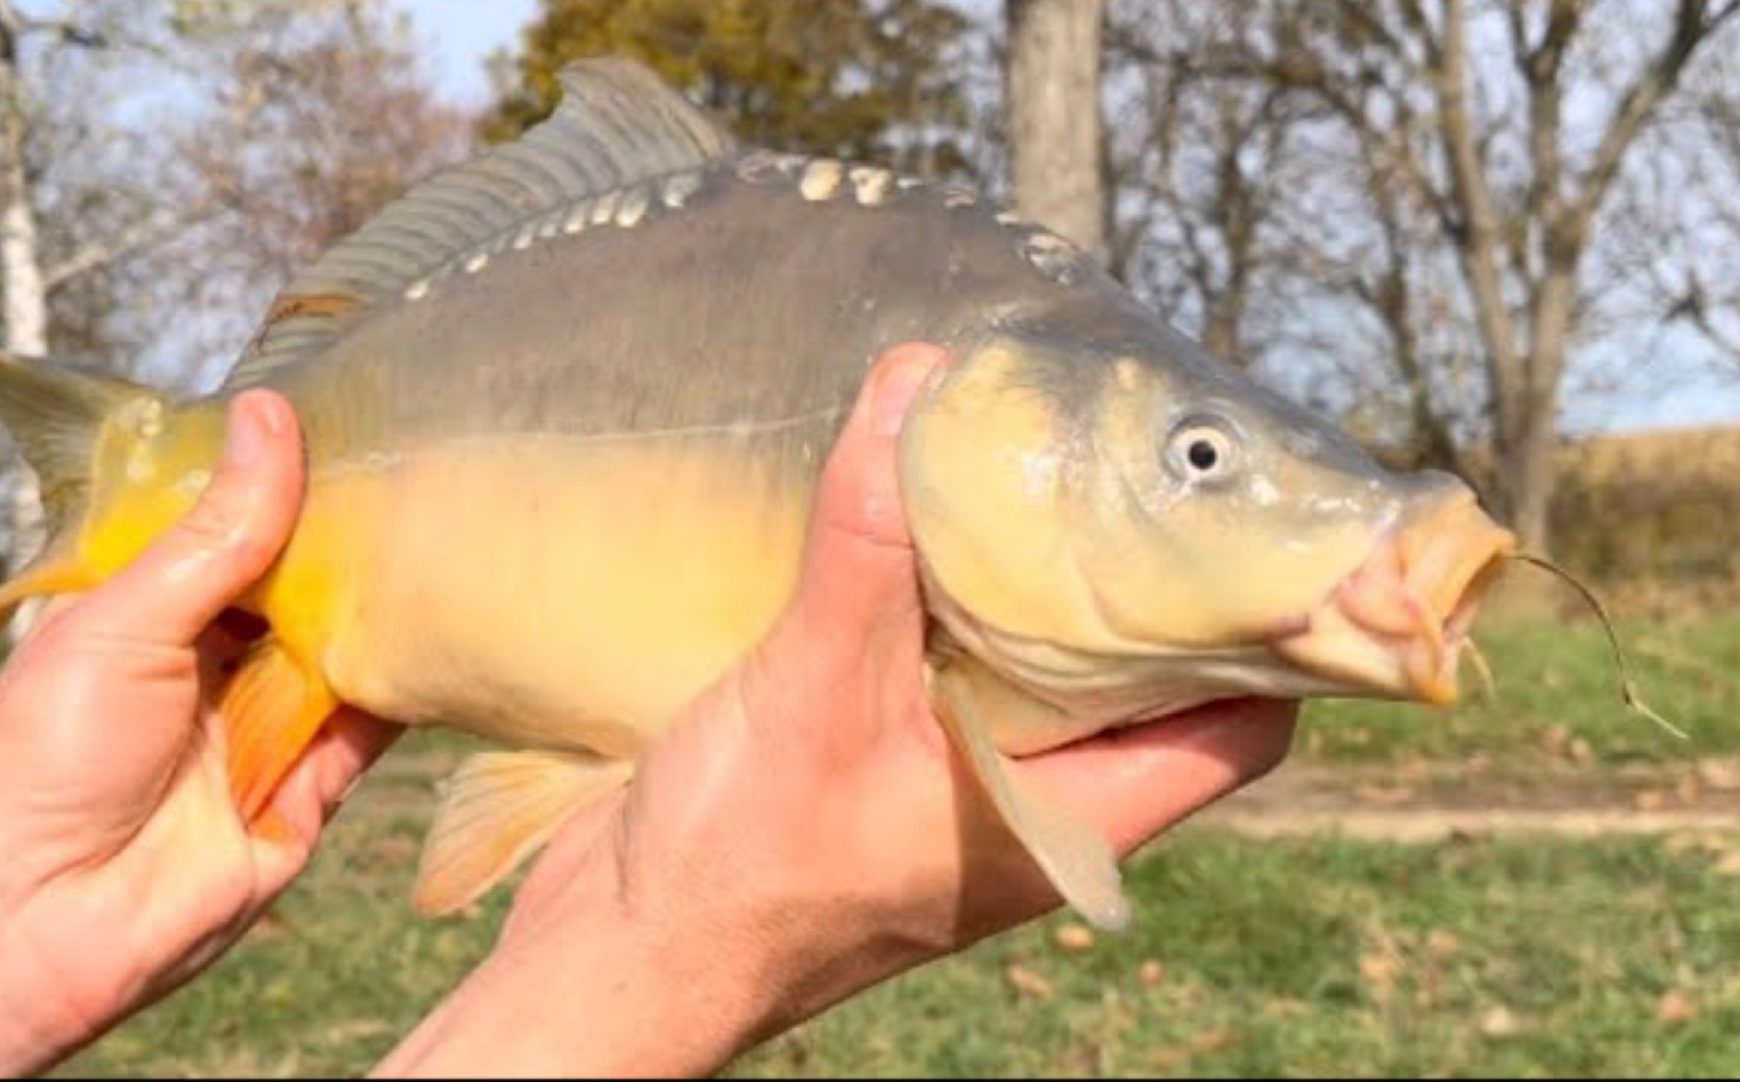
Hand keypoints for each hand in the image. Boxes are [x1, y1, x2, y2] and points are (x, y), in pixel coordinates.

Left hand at [0, 391, 398, 1076]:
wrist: (28, 923)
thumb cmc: (39, 756)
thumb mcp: (124, 622)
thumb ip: (217, 533)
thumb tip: (272, 414)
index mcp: (148, 610)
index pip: (234, 529)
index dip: (288, 482)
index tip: (358, 420)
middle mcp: (210, 663)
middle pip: (302, 587)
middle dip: (355, 540)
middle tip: (429, 468)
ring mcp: (262, 728)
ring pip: (346, 650)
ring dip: (390, 607)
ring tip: (458, 532)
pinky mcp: (308, 792)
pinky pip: (372, 728)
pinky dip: (408, 684)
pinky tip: (453, 627)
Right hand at [377, 344, 1297, 1077]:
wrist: (625, 951)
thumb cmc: (738, 869)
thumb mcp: (817, 694)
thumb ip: (872, 545)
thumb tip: (915, 381)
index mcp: (1071, 818)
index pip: (1242, 726)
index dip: (1268, 629)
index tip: (1251, 516)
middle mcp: (1040, 807)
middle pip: (1151, 682)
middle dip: (1146, 576)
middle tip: (1133, 454)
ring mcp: (969, 789)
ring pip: (1053, 671)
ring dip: (1044, 582)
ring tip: (1039, 462)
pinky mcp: (899, 768)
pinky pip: (965, 670)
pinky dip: (961, 603)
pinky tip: (927, 525)